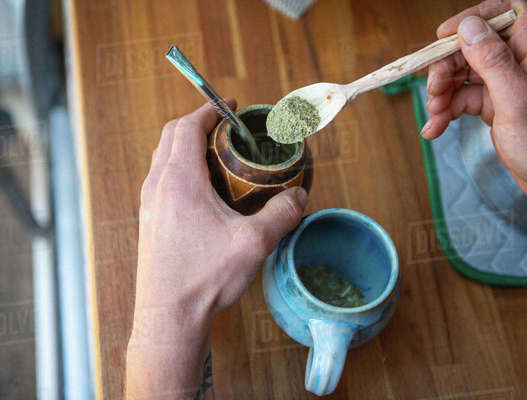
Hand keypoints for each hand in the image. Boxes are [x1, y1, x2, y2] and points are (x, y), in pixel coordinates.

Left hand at [126, 100, 306, 398]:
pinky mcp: (150, 222)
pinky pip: (161, 180)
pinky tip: (203, 189)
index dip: (208, 111)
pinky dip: (179, 168)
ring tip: (215, 155)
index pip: (186, 128)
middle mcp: (158, 186)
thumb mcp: (253, 244)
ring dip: (185, 146)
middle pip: (170, 137)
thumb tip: (299, 198)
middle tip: (225, 128)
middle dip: (197, 124)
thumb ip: (280, 215)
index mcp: (179, 181)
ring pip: (163, 158)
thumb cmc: (204, 278)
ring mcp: (150, 205)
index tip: (229, 107)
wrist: (168, 316)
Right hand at [423, 0, 526, 212]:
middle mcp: (523, 60)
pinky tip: (435, 127)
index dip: (472, 19)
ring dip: (443, 91)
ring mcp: (509, 82)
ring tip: (434, 114)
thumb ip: (492, 62)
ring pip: (465, 72)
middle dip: (448, 66)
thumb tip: (468, 27)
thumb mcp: (518, 102)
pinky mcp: (498, 104)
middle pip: (475, 45)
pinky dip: (448, 111)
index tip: (442, 37)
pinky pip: (465, 98)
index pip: (504, 12)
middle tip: (433, 90)